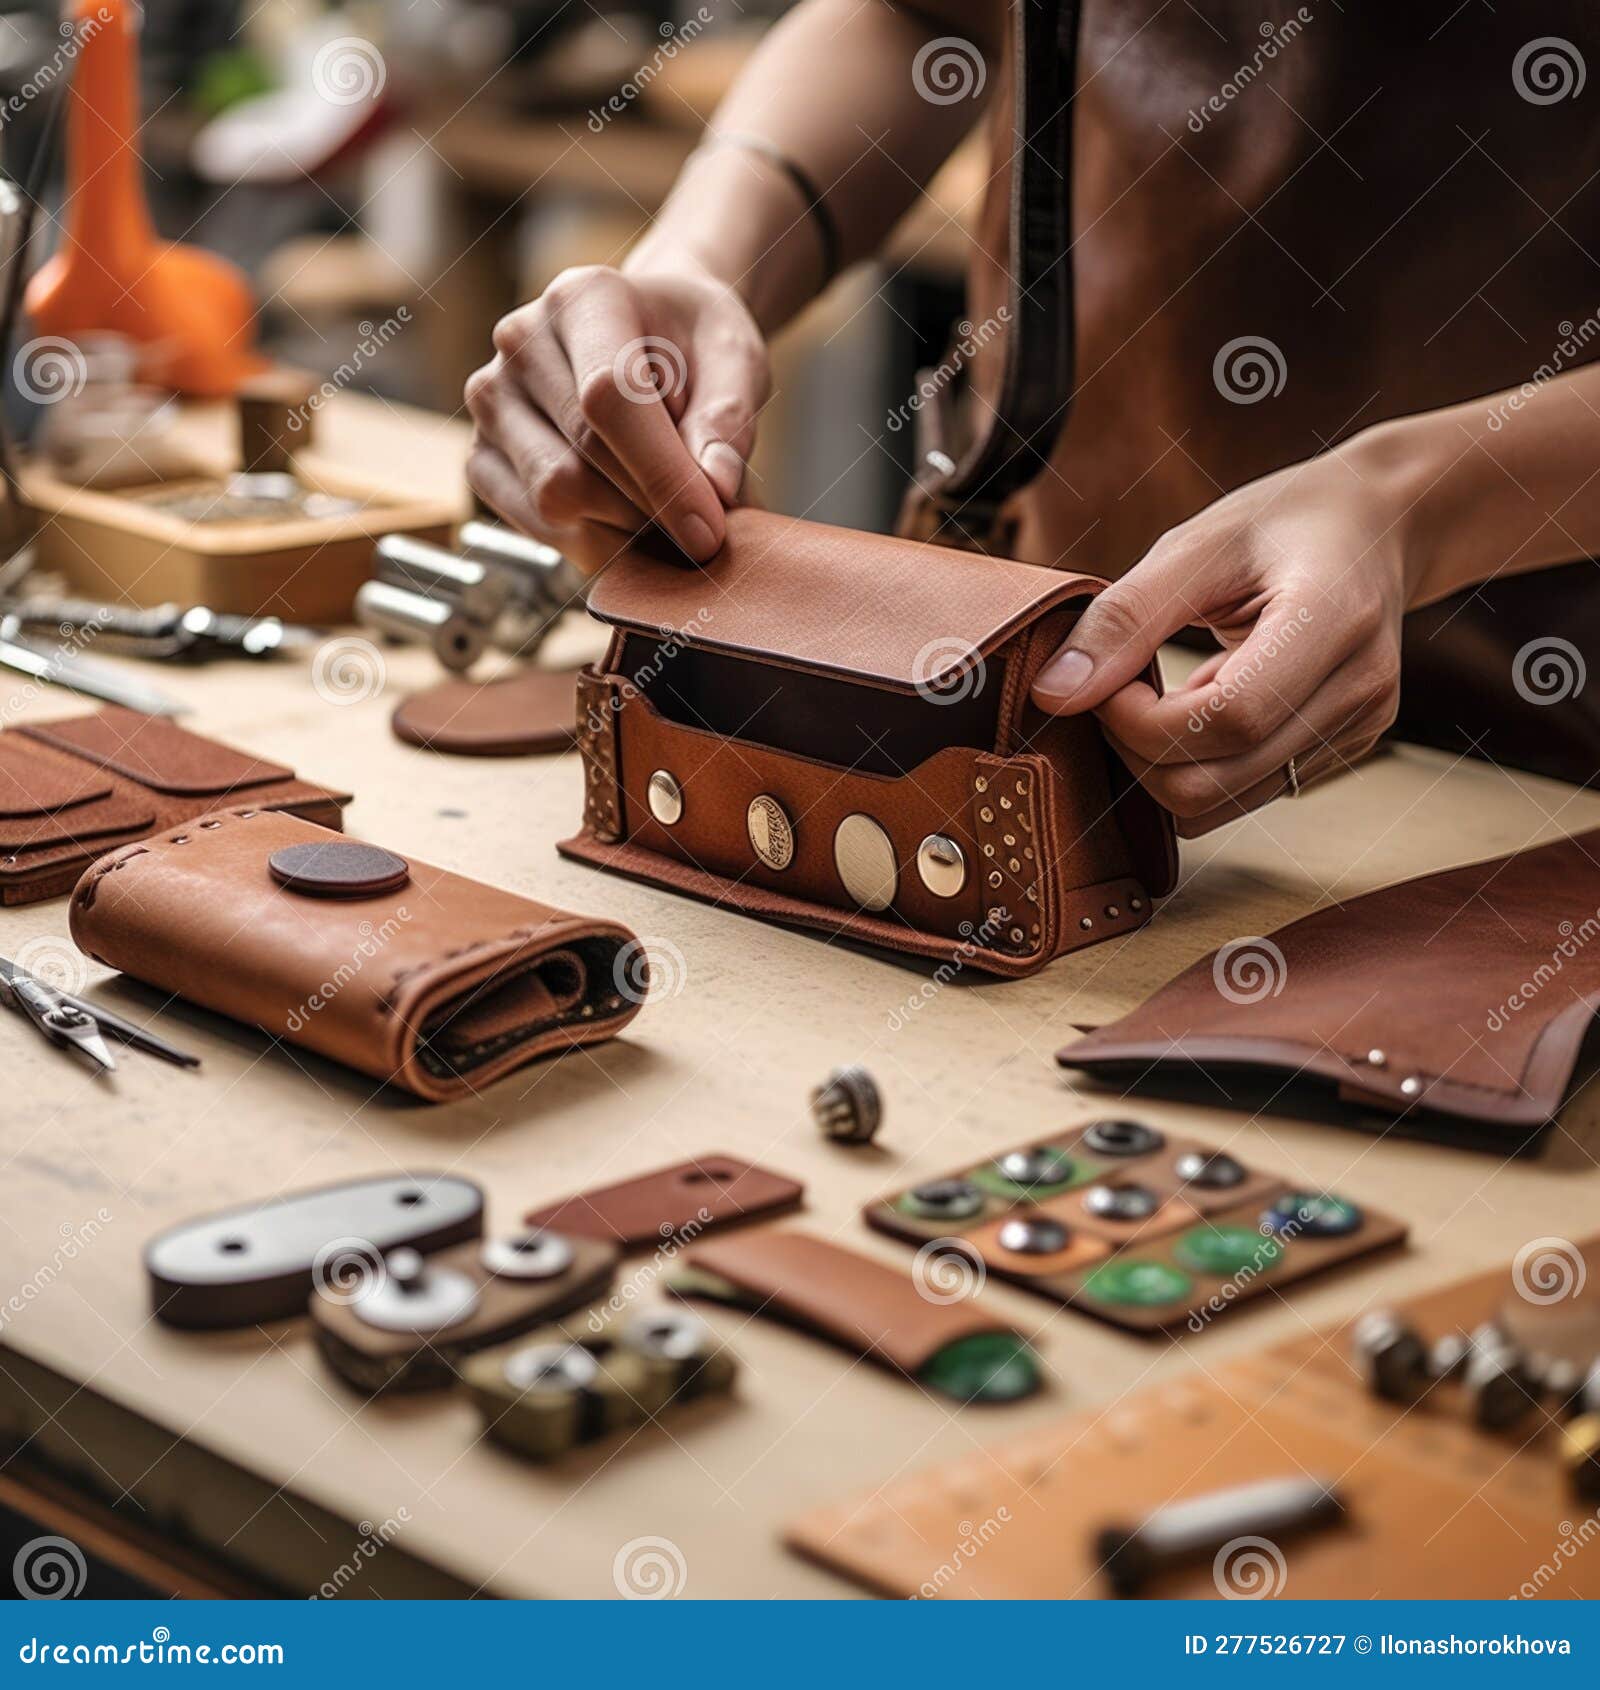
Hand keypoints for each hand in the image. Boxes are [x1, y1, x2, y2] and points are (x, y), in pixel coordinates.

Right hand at [463, 257, 769, 572]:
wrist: (650, 341)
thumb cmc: (694, 348)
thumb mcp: (737, 361)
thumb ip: (729, 418)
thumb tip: (716, 486)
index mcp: (583, 298)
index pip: (609, 397)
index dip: (662, 474)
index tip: (709, 532)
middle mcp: (519, 342)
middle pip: (580, 459)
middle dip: (651, 510)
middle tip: (704, 527)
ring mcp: (491, 402)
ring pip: (555, 499)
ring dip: (624, 527)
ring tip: (666, 506)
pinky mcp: (482, 457)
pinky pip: (536, 525)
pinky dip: (593, 540)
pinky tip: (628, 518)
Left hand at [1030, 451, 1408, 836]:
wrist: (1376, 525)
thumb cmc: (1281, 522)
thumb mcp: (1196, 545)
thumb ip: (1125, 618)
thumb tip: (1052, 695)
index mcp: (1334, 619)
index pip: (1228, 719)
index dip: (1142, 720)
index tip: (1106, 683)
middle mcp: (1359, 690)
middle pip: (1214, 781)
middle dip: (1136, 751)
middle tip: (1116, 692)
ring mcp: (1358, 732)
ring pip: (1221, 805)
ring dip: (1159, 765)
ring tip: (1158, 696)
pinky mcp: (1342, 754)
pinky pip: (1241, 795)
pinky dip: (1194, 767)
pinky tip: (1195, 708)